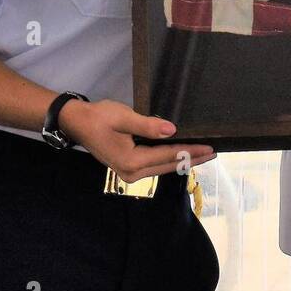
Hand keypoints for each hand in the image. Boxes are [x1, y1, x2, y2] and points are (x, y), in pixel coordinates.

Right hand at [58, 99, 213, 180]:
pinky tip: (181, 156)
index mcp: (131, 161)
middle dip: (192, 159)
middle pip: (168, 166)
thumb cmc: (99, 117)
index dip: (191, 151)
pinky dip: (169, 161)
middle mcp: (131, 172)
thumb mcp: (124, 117)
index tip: (210, 148)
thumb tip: (172, 130)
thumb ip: (148, 125)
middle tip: (213, 153)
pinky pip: (154, 167)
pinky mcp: (128, 168)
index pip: (168, 156)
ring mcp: (128, 173)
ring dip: (182, 161)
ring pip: (162, 168)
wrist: (77, 123)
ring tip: (202, 155)